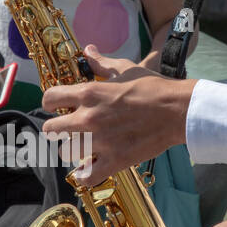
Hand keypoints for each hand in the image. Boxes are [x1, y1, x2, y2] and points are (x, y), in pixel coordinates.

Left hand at [42, 45, 194, 184]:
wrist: (177, 110)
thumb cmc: (152, 87)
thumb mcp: (125, 69)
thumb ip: (101, 62)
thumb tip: (88, 50)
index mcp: (88, 93)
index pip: (49, 99)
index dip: (51, 103)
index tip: (58, 107)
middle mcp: (88, 118)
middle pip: (50, 129)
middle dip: (58, 129)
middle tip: (70, 129)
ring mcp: (99, 141)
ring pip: (65, 152)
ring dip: (72, 150)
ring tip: (83, 147)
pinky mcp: (114, 160)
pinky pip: (86, 176)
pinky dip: (85, 175)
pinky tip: (90, 168)